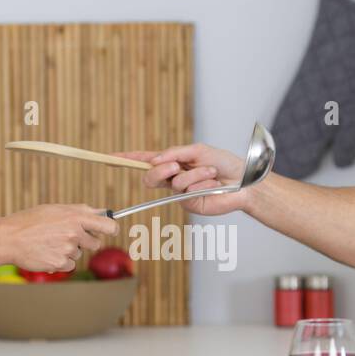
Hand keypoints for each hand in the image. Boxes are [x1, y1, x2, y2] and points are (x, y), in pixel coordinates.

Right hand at [0, 204, 118, 272]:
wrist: (9, 238)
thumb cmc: (31, 221)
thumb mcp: (55, 209)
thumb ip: (80, 211)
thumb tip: (102, 212)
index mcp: (75, 217)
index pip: (108, 225)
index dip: (111, 228)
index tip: (110, 230)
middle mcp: (74, 233)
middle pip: (94, 243)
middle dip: (86, 241)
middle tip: (67, 236)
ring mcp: (67, 249)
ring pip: (79, 253)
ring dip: (68, 250)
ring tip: (49, 242)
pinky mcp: (60, 263)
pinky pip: (69, 264)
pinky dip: (60, 261)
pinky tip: (46, 253)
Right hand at [116, 144, 248, 216]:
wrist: (243, 181)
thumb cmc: (224, 163)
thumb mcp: (198, 150)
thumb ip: (175, 152)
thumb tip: (154, 159)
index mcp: (173, 162)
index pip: (146, 160)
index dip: (128, 159)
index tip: (111, 157)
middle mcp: (173, 178)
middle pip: (150, 176)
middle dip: (160, 170)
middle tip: (176, 166)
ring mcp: (180, 193)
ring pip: (173, 182)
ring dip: (194, 174)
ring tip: (211, 173)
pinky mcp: (189, 204)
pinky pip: (187, 191)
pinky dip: (201, 184)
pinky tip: (213, 185)